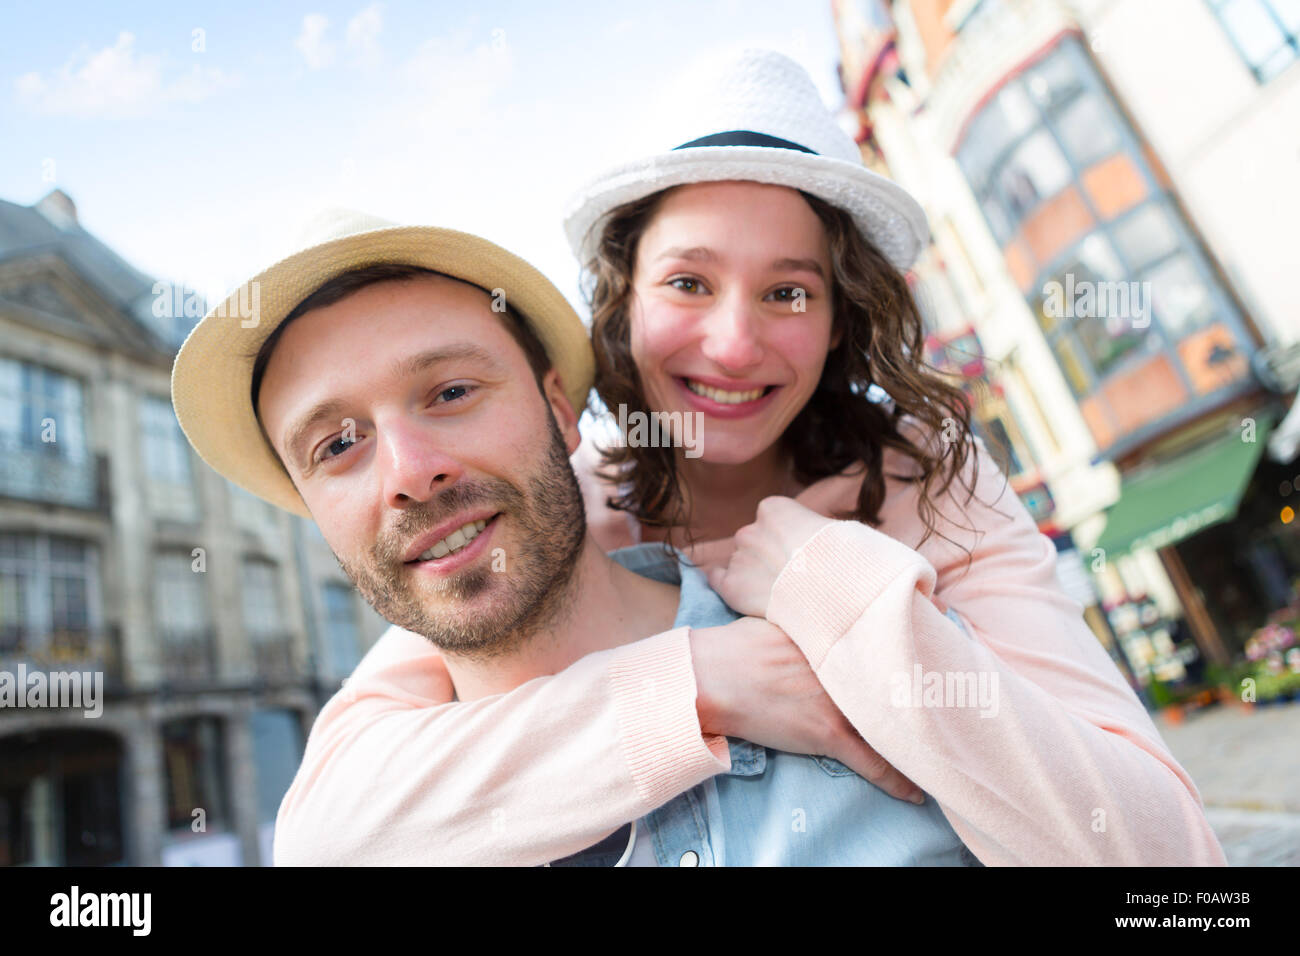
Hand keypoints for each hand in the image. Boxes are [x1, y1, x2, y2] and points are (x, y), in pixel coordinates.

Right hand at [690, 616, 923, 803]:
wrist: (712, 675)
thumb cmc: (735, 645)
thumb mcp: (779, 617)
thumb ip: (808, 621)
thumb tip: (816, 617)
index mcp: (835, 635)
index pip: (886, 639)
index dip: (915, 640)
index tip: (941, 632)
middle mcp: (846, 667)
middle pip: (900, 680)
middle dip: (929, 687)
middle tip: (958, 691)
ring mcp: (840, 702)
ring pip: (892, 724)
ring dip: (918, 738)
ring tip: (944, 748)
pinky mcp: (827, 733)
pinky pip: (871, 762)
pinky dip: (895, 781)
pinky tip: (915, 793)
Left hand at [707, 495, 835, 617]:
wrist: (832, 587)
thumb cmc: (843, 557)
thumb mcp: (835, 529)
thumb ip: (816, 530)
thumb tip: (827, 537)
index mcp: (774, 509)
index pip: (771, 520)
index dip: (784, 538)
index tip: (797, 553)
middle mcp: (750, 529)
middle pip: (753, 541)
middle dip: (766, 555)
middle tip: (788, 576)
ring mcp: (739, 558)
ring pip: (740, 563)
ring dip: (753, 573)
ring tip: (776, 592)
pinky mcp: (732, 586)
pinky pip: (717, 579)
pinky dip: (722, 581)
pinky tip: (731, 587)